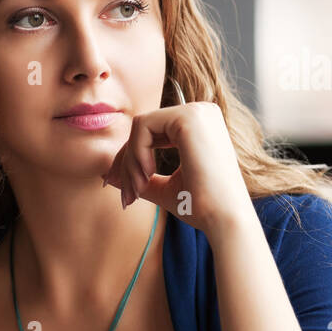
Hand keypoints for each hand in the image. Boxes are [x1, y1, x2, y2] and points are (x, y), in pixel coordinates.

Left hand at [101, 100, 254, 238]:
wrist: (224, 219)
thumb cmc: (200, 206)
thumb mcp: (165, 188)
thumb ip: (139, 178)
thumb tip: (108, 175)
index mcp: (199, 126)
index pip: (151, 132)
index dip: (131, 159)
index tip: (127, 190)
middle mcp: (201, 112)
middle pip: (143, 126)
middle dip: (127, 162)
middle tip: (128, 194)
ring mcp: (196, 112)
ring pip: (140, 126)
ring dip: (130, 160)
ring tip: (138, 188)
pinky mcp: (188, 117)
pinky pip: (143, 126)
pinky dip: (136, 153)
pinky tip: (147, 175)